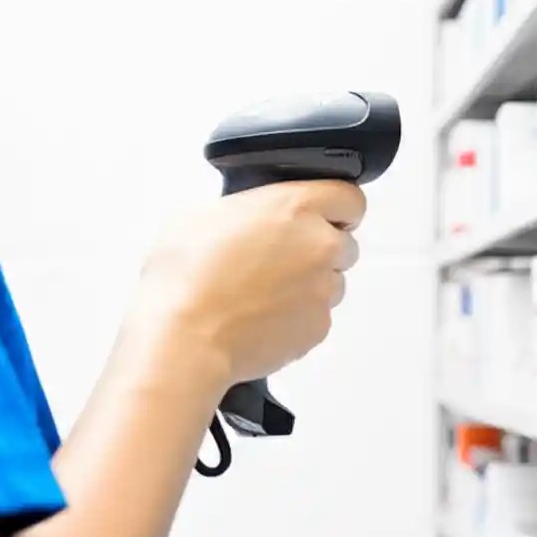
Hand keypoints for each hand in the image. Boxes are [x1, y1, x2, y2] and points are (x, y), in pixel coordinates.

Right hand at [131, 179, 364, 391]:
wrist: (186, 337)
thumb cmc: (186, 277)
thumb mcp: (206, 216)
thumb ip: (251, 212)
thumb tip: (255, 222)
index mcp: (296, 207)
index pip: (350, 198)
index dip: (337, 210)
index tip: (324, 218)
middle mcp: (320, 245)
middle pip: (344, 244)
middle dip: (321, 250)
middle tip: (282, 260)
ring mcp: (323, 289)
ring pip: (334, 282)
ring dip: (311, 285)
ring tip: (266, 294)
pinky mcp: (318, 327)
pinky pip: (319, 316)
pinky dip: (299, 317)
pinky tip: (263, 318)